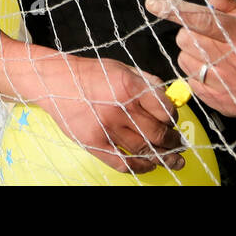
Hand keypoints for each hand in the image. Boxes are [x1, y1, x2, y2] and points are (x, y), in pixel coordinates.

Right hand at [35, 55, 184, 173]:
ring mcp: (106, 129)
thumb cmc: (90, 74)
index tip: (173, 121)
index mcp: (129, 87)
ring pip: (144, 150)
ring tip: (172, 159)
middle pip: (158, 134)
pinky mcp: (94, 144)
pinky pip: (123, 163)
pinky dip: (140, 168)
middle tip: (178, 144)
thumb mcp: (121, 68)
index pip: (164, 109)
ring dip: (162, 157)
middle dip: (173, 141)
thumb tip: (169, 97)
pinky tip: (149, 166)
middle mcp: (120, 109)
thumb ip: (147, 81)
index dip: (173, 118)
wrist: (56, 82)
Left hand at [145, 0, 235, 117]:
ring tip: (215, 56)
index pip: (203, 19)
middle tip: (211, 38)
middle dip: (192, 35)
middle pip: (186, 40)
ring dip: (193, 56)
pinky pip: (191, 84)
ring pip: (185, 62)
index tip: (153, 3)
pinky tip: (217, 73)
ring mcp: (232, 86)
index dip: (177, 10)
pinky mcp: (226, 106)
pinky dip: (198, 76)